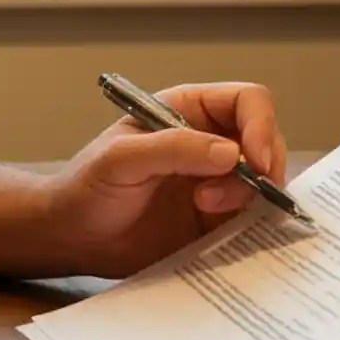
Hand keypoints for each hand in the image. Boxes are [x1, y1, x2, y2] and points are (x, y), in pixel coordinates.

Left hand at [49, 82, 285, 277]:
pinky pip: (252, 219)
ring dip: (248, 198)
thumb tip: (230, 153)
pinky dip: (251, 226)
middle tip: (217, 197)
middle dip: (258, 169)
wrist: (73, 237)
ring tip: (204, 210)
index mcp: (189, 111)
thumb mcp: (121, 160)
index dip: (261, 126)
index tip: (254, 161)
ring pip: (264, 182)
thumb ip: (172, 149)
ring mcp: (217, 181)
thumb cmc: (87, 187)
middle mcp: (211, 142)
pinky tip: (223, 234)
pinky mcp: (218, 219)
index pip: (248, 102)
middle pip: (266, 142)